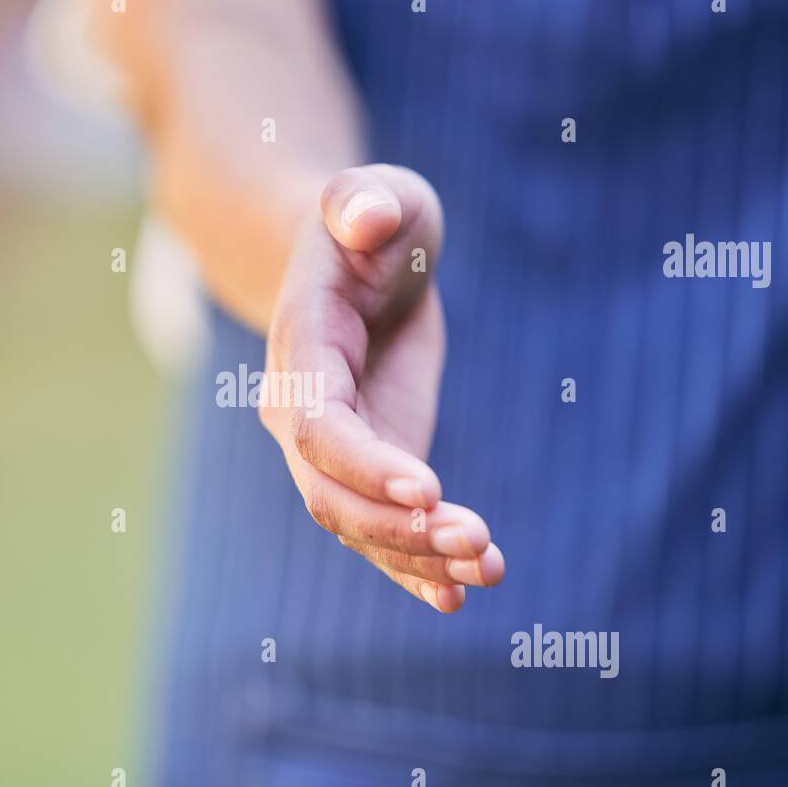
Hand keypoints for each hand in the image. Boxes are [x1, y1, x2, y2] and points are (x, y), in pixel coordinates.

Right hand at [259, 164, 504, 612]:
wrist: (359, 264)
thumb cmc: (371, 222)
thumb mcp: (374, 193)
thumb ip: (361, 201)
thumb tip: (366, 220)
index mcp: (301, 350)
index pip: (316, 425)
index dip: (366, 463)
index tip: (431, 489)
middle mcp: (302, 414)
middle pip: (333, 494)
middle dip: (400, 528)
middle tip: (476, 543)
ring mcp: (335, 449)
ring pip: (360, 525)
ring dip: (417, 556)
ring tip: (486, 570)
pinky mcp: (372, 467)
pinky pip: (383, 529)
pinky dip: (416, 564)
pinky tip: (459, 593)